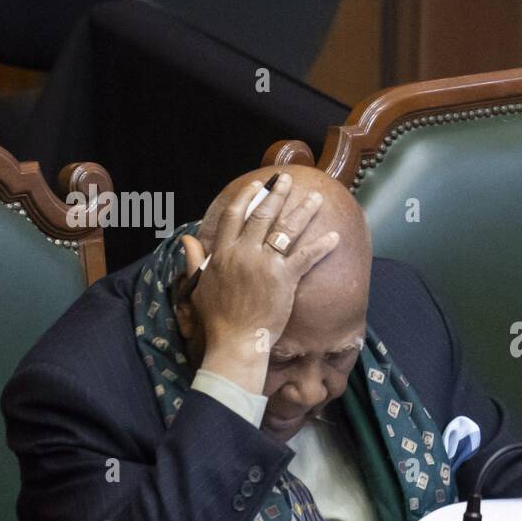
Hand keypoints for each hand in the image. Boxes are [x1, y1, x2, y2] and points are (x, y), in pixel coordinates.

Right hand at [180, 174, 337, 391]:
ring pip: (286, 230)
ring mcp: (265, 264)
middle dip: (276, 194)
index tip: (258, 185)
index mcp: (222, 253)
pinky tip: (335, 237)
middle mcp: (243, 252)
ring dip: (303, 211)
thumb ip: (195, 261)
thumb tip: (186, 240)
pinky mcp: (284, 279)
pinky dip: (321, 246)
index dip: (247, 197)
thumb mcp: (198, 286)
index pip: (234, 216)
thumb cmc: (216, 319)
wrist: (235, 341)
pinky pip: (306, 257)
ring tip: (315, 197)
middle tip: (287, 180)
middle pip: (262, 215)